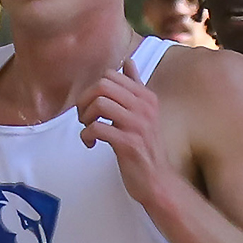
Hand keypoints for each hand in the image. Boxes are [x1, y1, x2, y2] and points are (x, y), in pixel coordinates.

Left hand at [80, 59, 175, 207]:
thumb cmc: (146, 147)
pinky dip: (86, 135)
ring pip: (99, 103)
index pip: (112, 75)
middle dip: (86, 100)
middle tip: (85, 117)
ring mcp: (138, 125)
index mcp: (147, 97)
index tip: (93, 107)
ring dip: (85, 117)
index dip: (94, 89)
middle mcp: (144, 107)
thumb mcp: (144, 112)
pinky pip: (97, 128)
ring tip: (88, 129)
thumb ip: (136, 87)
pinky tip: (91, 143)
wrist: (157, 180)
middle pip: (103, 85)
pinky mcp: (128, 143)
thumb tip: (127, 62)